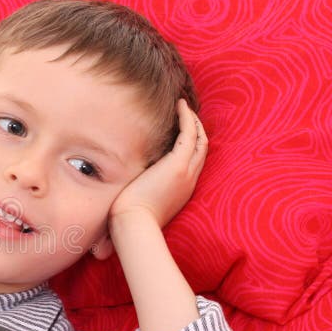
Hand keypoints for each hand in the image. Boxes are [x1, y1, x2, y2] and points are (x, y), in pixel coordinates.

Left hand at [110, 99, 207, 228]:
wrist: (135, 225)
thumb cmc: (133, 218)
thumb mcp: (143, 201)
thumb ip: (144, 189)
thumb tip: (129, 185)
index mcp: (182, 188)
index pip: (194, 161)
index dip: (192, 144)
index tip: (183, 130)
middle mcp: (189, 179)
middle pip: (201, 148)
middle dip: (197, 129)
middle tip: (187, 113)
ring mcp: (186, 171)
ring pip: (199, 139)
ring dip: (193, 120)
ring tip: (183, 105)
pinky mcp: (178, 164)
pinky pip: (189, 134)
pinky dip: (187, 118)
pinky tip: (180, 106)